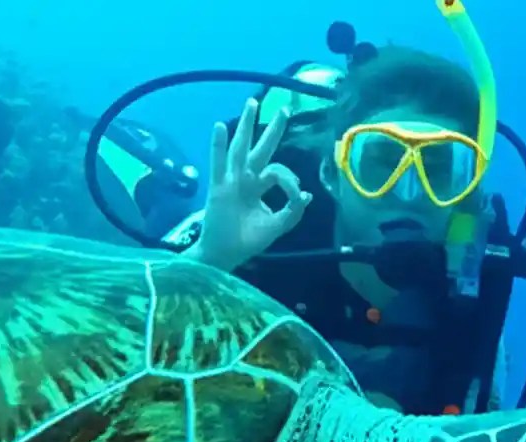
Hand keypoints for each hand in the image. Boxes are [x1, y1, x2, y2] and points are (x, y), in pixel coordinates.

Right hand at [185, 97, 311, 270]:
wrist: (225, 254)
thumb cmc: (248, 240)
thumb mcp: (276, 226)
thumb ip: (292, 212)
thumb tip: (306, 195)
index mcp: (258, 187)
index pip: (277, 172)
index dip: (291, 180)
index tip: (297, 196)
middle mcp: (246, 179)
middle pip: (261, 148)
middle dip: (272, 130)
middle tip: (283, 110)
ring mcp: (231, 180)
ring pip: (240, 148)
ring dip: (246, 126)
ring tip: (252, 103)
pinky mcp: (219, 187)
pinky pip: (218, 163)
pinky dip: (218, 146)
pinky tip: (220, 127)